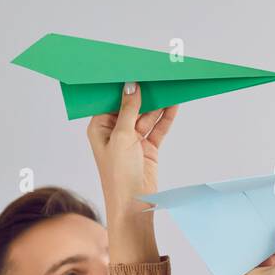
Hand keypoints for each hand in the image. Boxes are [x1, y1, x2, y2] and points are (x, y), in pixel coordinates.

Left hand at [86, 82, 177, 261]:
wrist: (134, 205)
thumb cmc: (118, 174)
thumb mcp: (122, 136)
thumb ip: (129, 110)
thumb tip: (132, 86)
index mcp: (100, 127)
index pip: (112, 100)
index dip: (122, 86)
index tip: (134, 69)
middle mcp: (115, 132)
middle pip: (132, 106)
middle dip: (144, 93)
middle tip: (156, 75)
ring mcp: (133, 140)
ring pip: (147, 115)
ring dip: (158, 103)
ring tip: (169, 85)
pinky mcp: (148, 148)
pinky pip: (158, 127)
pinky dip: (166, 117)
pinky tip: (174, 103)